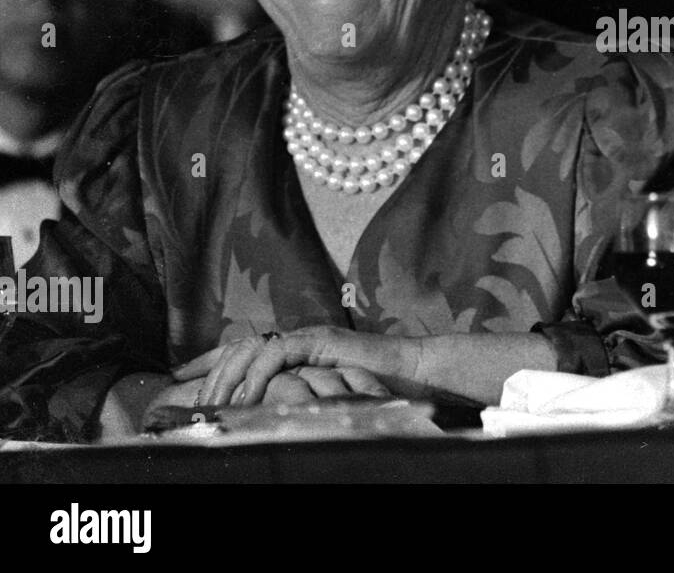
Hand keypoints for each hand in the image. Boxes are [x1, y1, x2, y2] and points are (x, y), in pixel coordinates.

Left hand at [174, 327, 408, 405]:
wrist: (411, 373)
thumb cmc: (374, 390)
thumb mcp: (323, 397)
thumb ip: (295, 398)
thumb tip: (262, 419)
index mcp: (293, 350)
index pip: (242, 349)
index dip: (208, 360)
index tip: (179, 377)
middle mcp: (296, 339)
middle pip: (239, 346)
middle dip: (209, 370)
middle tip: (192, 398)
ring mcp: (308, 338)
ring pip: (252, 347)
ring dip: (229, 375)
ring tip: (215, 404)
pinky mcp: (321, 341)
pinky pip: (278, 352)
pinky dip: (258, 374)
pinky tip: (248, 396)